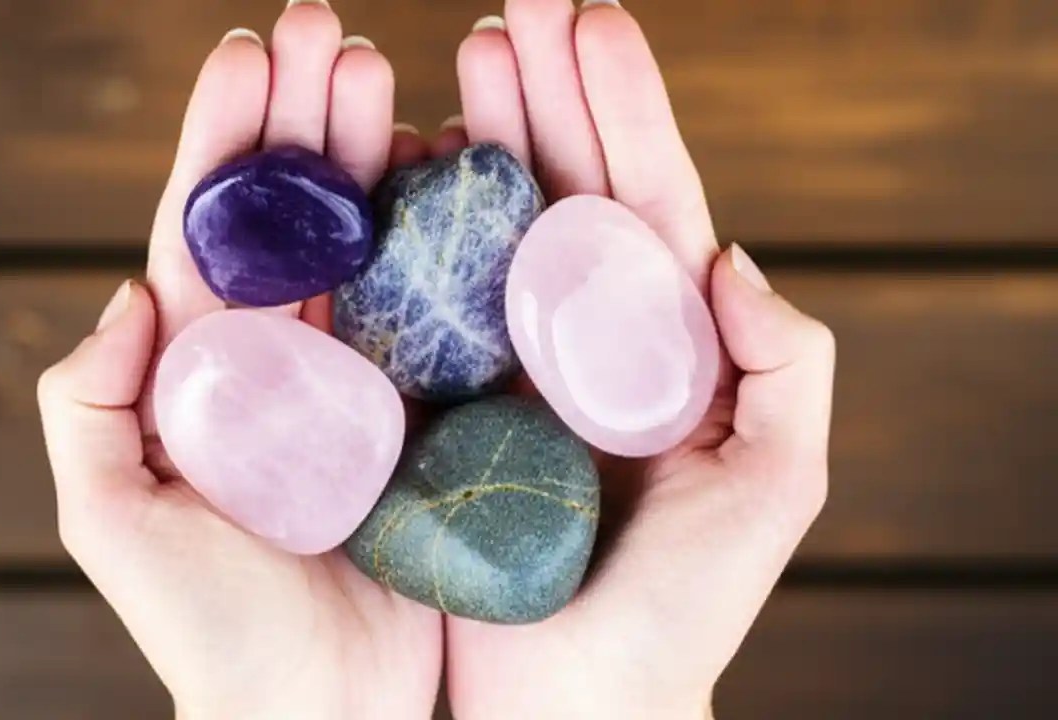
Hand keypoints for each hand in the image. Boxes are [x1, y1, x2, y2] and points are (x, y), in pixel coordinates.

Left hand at [37, 5, 440, 718]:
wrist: (322, 715)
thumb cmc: (209, 631)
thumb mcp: (113, 521)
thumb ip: (90, 407)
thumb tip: (127, 292)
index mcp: (205, 372)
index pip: (210, 235)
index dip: (224, 144)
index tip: (246, 55)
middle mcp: (283, 364)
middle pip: (291, 221)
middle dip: (303, 123)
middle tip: (331, 33)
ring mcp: (362, 384)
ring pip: (367, 249)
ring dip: (374, 160)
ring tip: (387, 77)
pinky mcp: (429, 416)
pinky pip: (438, 316)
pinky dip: (445, 244)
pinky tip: (454, 178)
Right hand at [444, 2, 835, 717]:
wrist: (571, 708)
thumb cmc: (680, 613)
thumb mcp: (773, 486)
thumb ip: (786, 365)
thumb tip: (733, 253)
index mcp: (659, 344)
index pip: (642, 199)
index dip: (618, 105)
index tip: (586, 17)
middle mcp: (575, 342)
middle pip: (559, 192)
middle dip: (539, 92)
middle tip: (510, 6)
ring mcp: (498, 369)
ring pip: (482, 233)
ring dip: (470, 142)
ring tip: (450, 62)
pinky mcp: (431, 410)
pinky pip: (412, 308)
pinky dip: (401, 237)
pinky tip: (391, 170)